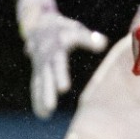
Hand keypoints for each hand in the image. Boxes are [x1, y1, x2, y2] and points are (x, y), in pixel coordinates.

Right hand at [16, 0, 108, 118]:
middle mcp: (45, 58)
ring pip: (40, 84)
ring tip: (46, 115)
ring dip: (41, 99)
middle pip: (47, 77)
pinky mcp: (38, 71)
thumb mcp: (75, 28)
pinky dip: (38, 99)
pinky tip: (43, 115)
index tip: (63, 90)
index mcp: (55, 48)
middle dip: (48, 92)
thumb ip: (88, 38)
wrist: (38, 23)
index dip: (60, 76)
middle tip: (51, 107)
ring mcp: (40, 65)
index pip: (58, 63)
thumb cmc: (63, 28)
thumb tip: (103, 43)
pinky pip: (37, 86)